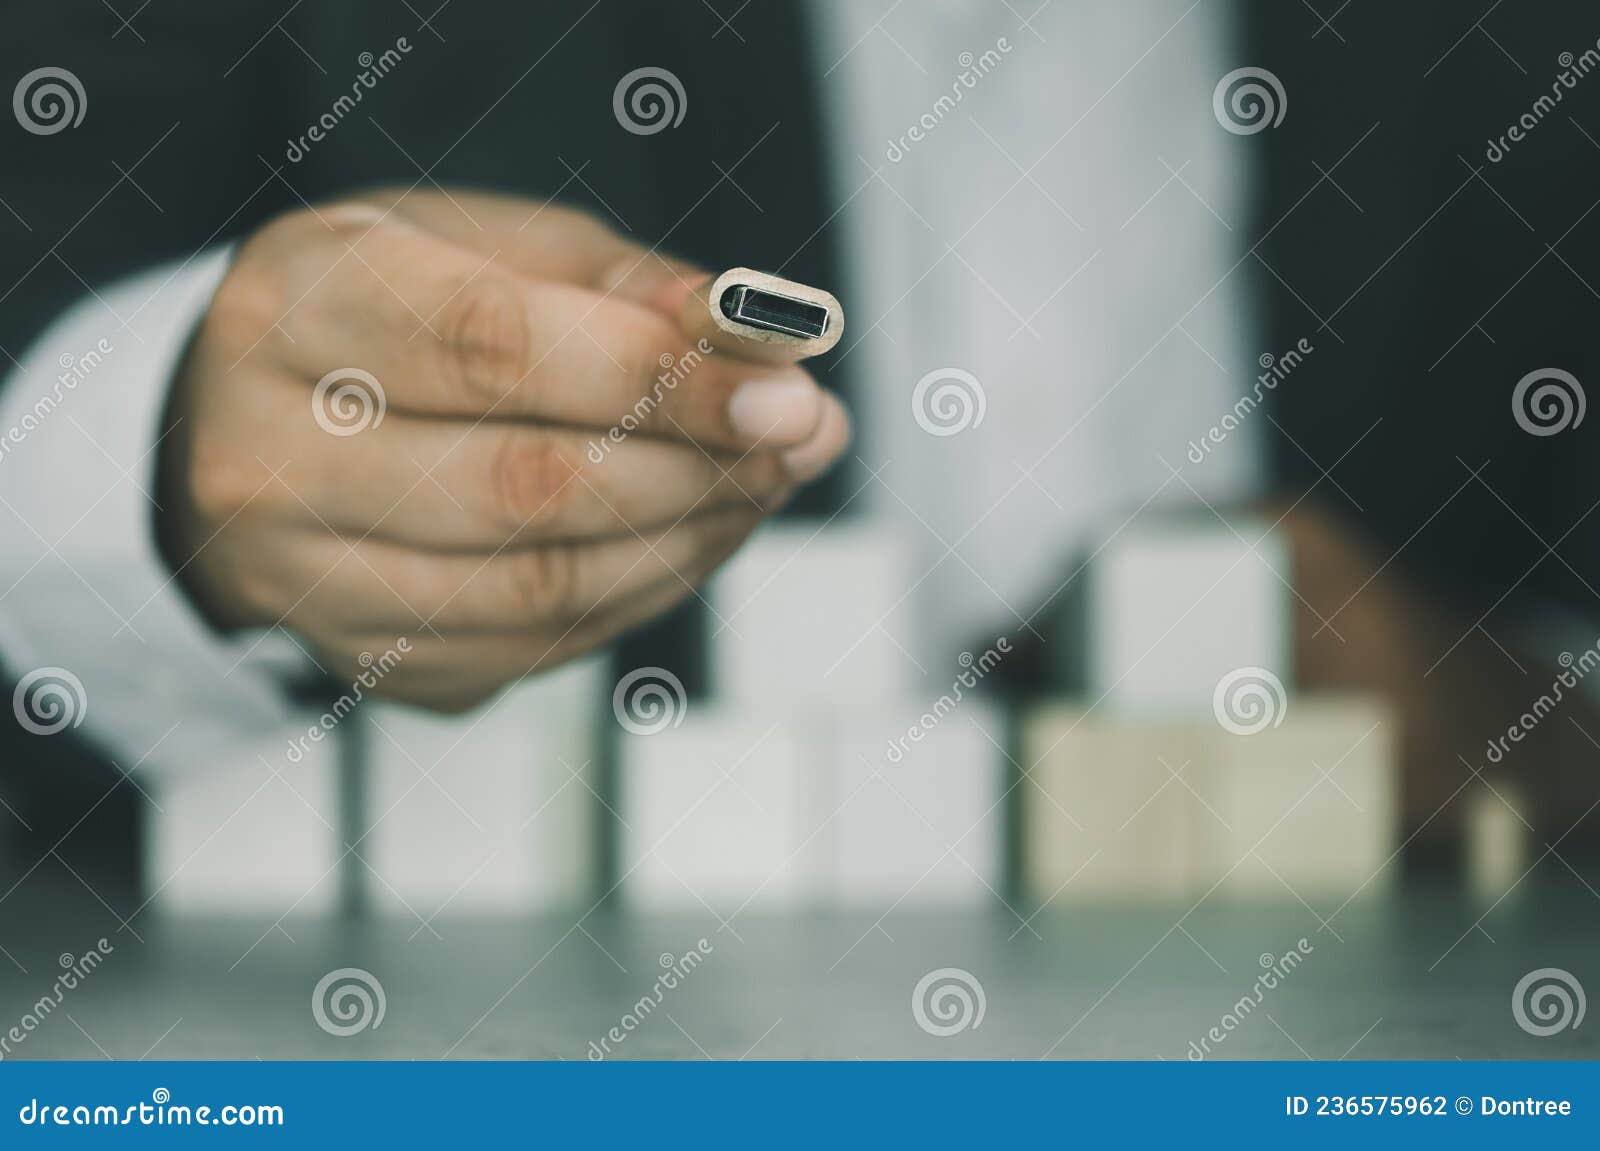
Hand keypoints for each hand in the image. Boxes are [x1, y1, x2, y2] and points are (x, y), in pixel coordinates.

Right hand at [156, 189, 849, 711]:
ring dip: (693, 537)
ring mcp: (309, 584)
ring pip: (544, 589)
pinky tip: (696, 531)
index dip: (661, 377)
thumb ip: (624, 290)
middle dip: (699, 467)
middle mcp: (271, 460)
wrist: (241, 431)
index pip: (493, 350)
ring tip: (766, 478)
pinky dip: (648, 590)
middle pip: (526, 488)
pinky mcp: (370, 662)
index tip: (785, 387)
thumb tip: (768, 349)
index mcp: (296, 311)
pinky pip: (543, 646)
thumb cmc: (380, 316)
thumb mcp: (484, 247)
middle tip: (804, 433)